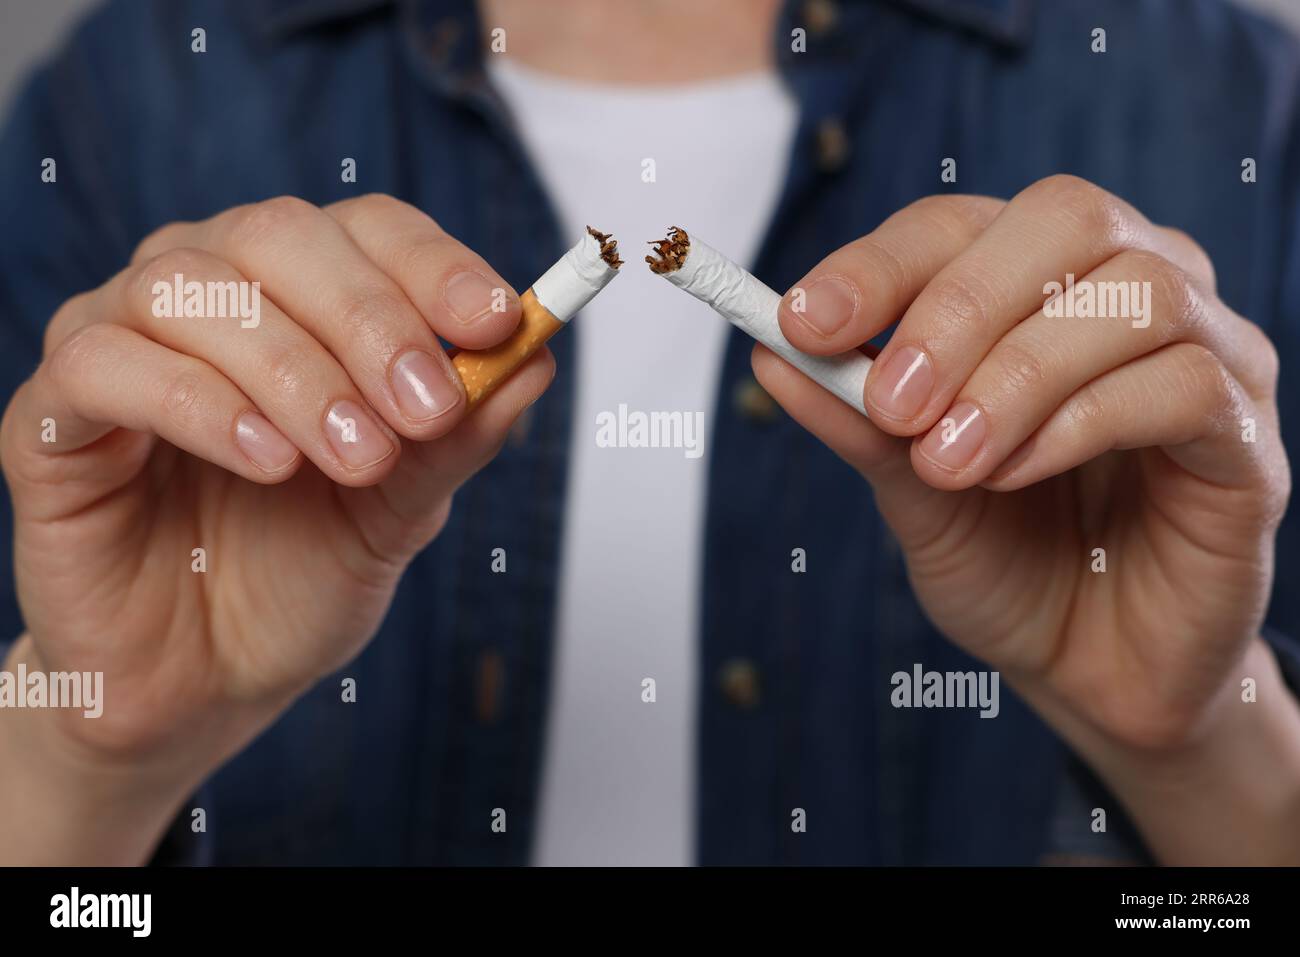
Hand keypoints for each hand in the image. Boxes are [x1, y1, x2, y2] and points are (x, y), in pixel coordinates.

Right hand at [0, 194, 552, 859]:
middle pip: (278, 235)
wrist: (207, 680)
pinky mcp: (50, 416)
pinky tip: (267, 460)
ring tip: (355, 455)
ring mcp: (119, 343)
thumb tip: (537, 358)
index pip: (365, 229)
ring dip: (294, 369)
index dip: (434, 264)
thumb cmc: (301, 574)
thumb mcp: (402, 508)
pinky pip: (108, 367)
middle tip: (425, 405)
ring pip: (192, 290)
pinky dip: (198, 403)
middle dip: (369, 317)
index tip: (502, 321)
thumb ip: (456, 436)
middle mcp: (205, 295)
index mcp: (298, 299)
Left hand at [757, 176, 1297, 860]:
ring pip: (1134, 293)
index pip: (963, 224)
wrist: (1090, 669)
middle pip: (1067, 218)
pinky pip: (1182, 386)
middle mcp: (1134, 294)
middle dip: (960, 305)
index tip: (802, 322)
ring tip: (950, 461)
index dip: (880, 262)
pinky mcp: (1249, 441)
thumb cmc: (1008, 561)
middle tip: (895, 401)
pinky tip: (1015, 473)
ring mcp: (1210, 357)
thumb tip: (770, 355)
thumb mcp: (911, 489)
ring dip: (1018, 374)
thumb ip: (857, 420)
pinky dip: (1079, 421)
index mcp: (1042, 289)